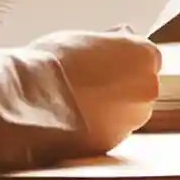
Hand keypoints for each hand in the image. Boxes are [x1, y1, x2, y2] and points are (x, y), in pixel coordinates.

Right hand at [29, 28, 161, 154]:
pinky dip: (96, 126)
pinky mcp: (114, 143)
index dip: (122, 57)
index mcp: (144, 56)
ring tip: (75, 101)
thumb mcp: (83, 36)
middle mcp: (147, 89)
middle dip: (119, 84)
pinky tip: (72, 118)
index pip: (145, 56)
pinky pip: (109, 131)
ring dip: (108, 108)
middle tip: (87, 80)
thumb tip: (119, 38)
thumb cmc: (55, 61)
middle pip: (139, 85)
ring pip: (125, 111)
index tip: (103, 59)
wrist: (32, 100)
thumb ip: (109, 42)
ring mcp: (132, 119)